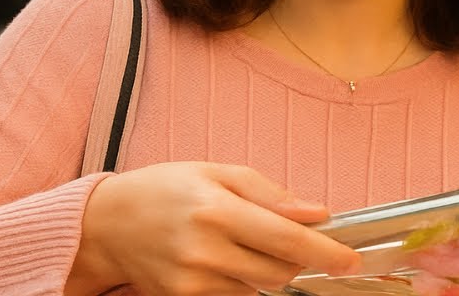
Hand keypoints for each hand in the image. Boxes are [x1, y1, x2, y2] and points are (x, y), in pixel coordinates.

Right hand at [69, 162, 359, 295]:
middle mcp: (205, 250)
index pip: (286, 238)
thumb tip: (318, 213)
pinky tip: (222, 259)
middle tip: (289, 240)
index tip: (350, 261)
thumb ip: (272, 194)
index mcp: (217, 209)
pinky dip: (241, 281)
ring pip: (259, 289)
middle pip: (278, 272)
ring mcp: (192, 282)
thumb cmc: (166, 189)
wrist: (108, 223)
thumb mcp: (219, 173)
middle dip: (296, 261)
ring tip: (239, 242)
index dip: (325, 253)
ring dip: (266, 270)